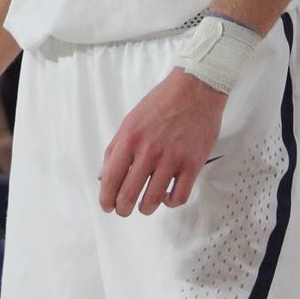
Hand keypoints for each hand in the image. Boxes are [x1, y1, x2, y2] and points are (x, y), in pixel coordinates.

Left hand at [97, 68, 225, 216]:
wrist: (196, 88)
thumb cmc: (161, 103)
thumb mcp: (131, 120)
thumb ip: (115, 149)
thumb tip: (102, 176)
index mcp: (130, 138)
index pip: (111, 178)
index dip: (106, 198)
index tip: (107, 206)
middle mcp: (149, 150)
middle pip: (129, 194)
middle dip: (123, 208)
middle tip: (124, 210)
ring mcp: (172, 158)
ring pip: (153, 200)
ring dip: (146, 208)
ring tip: (145, 205)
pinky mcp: (193, 163)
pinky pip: (178, 196)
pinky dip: (170, 202)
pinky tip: (167, 196)